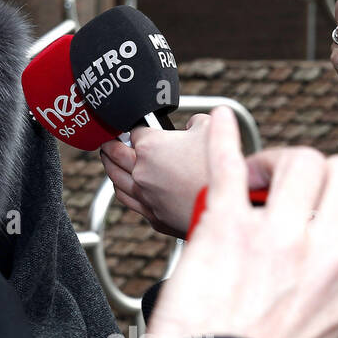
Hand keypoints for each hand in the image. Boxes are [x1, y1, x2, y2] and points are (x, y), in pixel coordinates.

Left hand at [99, 113, 213, 238]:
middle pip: (114, 155)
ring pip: (116, 180)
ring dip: (110, 167)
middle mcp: (141, 171)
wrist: (230, 209)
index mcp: (150, 147)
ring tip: (109, 161)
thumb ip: (195, 122)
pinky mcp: (152, 215)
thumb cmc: (221, 167)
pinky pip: (128, 200)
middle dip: (109, 145)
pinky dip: (122, 190)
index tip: (139, 126)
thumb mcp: (211, 129)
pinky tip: (122, 187)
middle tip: (106, 141)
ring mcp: (144, 195)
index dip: (138, 126)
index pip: (134, 131)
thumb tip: (191, 125)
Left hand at [145, 107, 337, 337]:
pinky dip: (222, 137)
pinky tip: (218, 123)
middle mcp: (326, 254)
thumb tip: (325, 252)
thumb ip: (334, 287)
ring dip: (272, 160)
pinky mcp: (227, 227)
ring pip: (297, 159)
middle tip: (278, 187)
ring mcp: (278, 237)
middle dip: (312, 170)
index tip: (312, 207)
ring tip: (250, 180)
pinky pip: (228, 164)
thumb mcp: (328, 334)